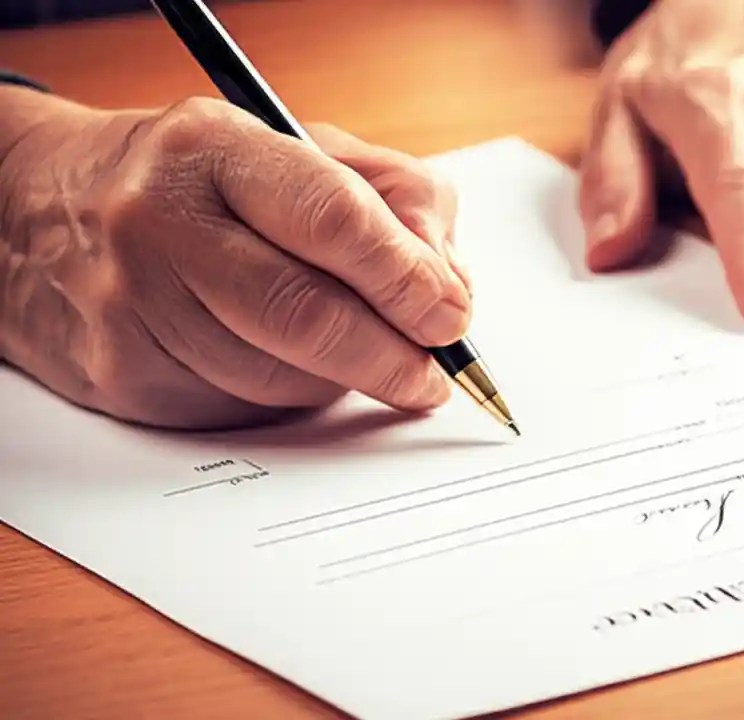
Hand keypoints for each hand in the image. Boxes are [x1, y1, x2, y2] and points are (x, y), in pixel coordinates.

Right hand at [0, 89, 469, 429]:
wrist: (48, 214)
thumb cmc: (206, 182)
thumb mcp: (306, 152)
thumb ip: (398, 202)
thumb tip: (446, 292)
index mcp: (212, 148)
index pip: (333, 219)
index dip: (406, 278)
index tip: (451, 315)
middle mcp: (157, 223)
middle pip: (307, 315)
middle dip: (393, 356)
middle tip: (433, 374)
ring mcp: (130, 307)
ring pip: (281, 377)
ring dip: (346, 380)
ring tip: (365, 357)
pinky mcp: (124, 377)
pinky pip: (244, 408)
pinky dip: (292, 397)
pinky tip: (288, 362)